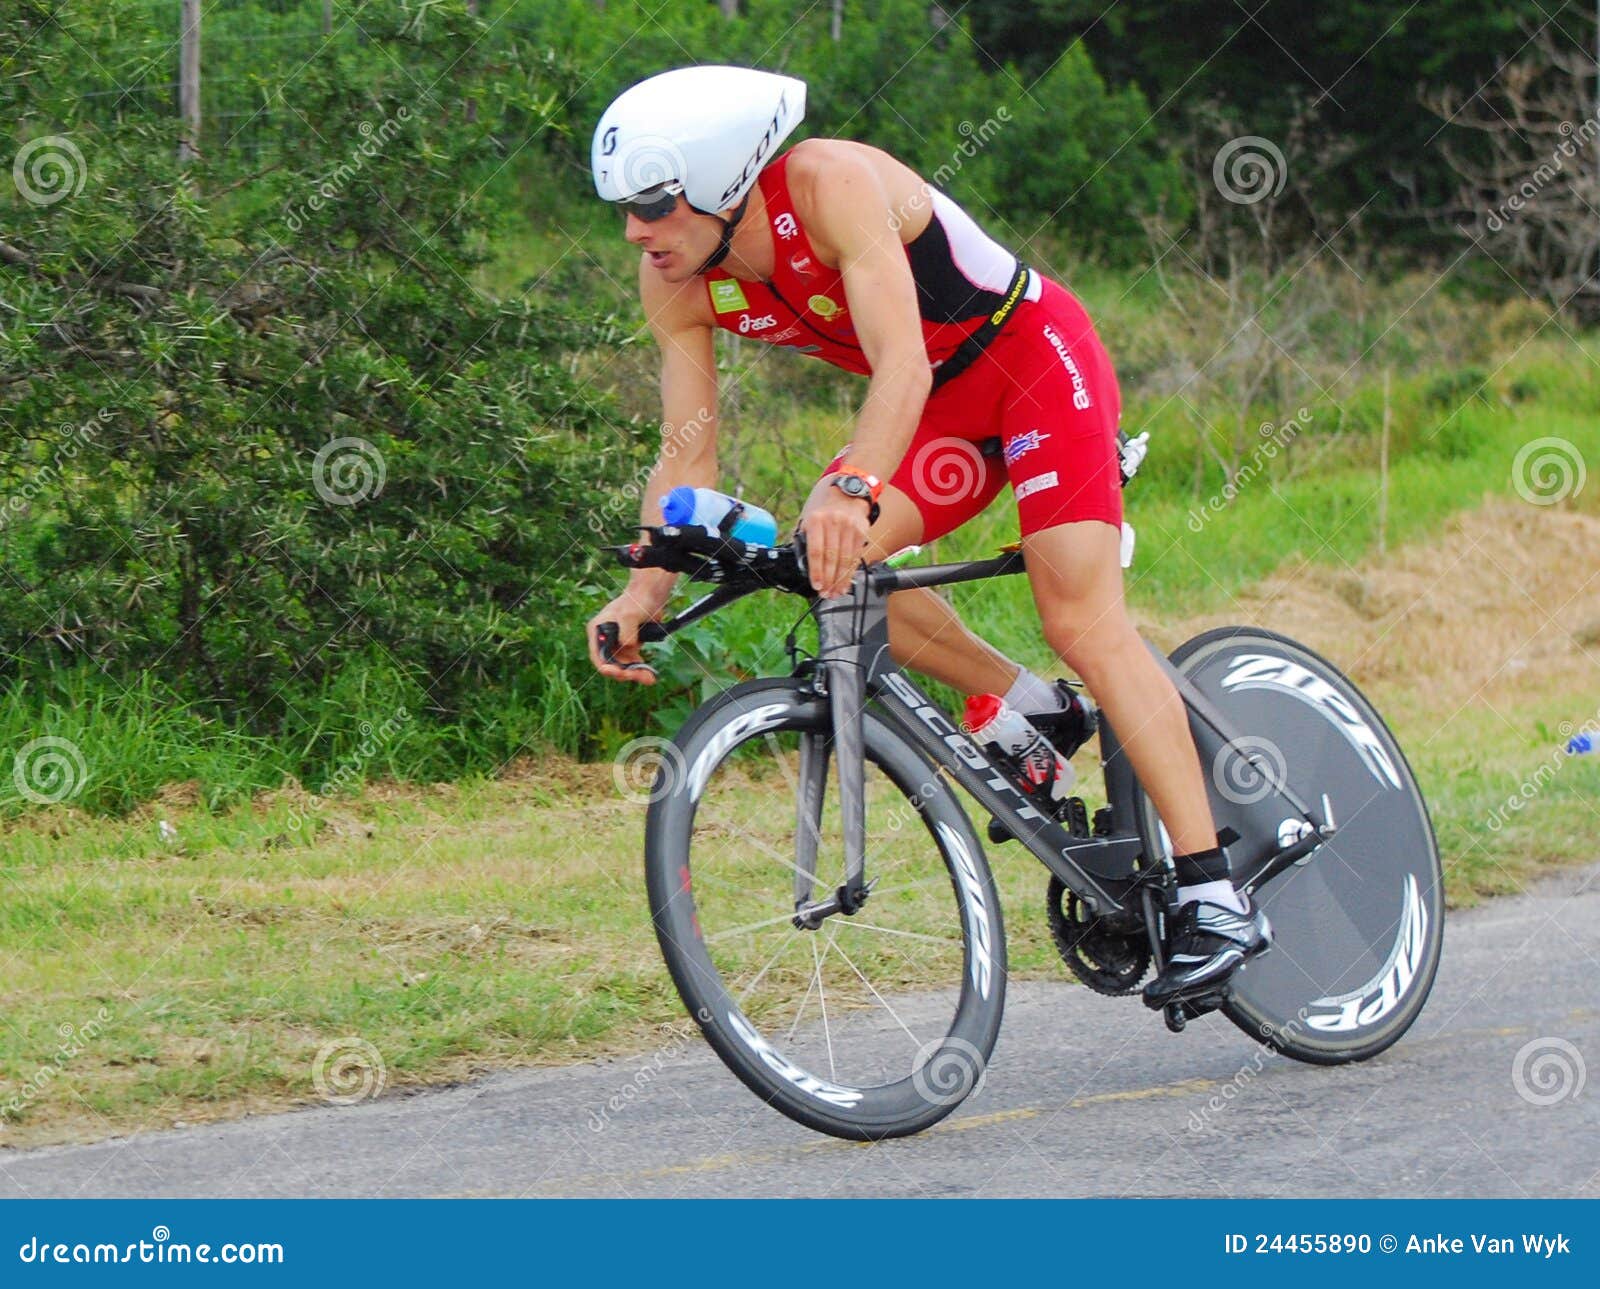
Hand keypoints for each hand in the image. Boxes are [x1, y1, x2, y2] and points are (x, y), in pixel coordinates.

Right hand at [587, 585, 666, 683]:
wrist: (651, 595)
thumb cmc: (637, 601)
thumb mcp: (629, 615)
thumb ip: (626, 633)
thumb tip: (628, 648)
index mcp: (597, 631)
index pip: (597, 656)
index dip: (608, 668)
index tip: (621, 673)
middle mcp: (605, 639)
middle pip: (611, 664)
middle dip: (625, 673)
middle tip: (640, 676)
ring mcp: (618, 643)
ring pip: (622, 666)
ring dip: (635, 674)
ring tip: (649, 678)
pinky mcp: (630, 646)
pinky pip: (632, 663)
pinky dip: (640, 669)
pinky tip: (650, 674)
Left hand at [798, 480, 871, 597]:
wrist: (847, 496)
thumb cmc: (824, 514)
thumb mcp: (809, 522)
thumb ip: (805, 542)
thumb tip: (804, 568)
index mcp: (816, 521)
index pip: (816, 551)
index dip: (816, 571)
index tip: (816, 585)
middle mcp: (833, 523)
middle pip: (831, 558)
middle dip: (828, 579)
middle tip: (825, 594)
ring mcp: (849, 527)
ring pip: (845, 560)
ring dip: (840, 580)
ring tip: (835, 593)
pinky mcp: (861, 533)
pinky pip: (855, 557)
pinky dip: (850, 574)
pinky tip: (845, 584)